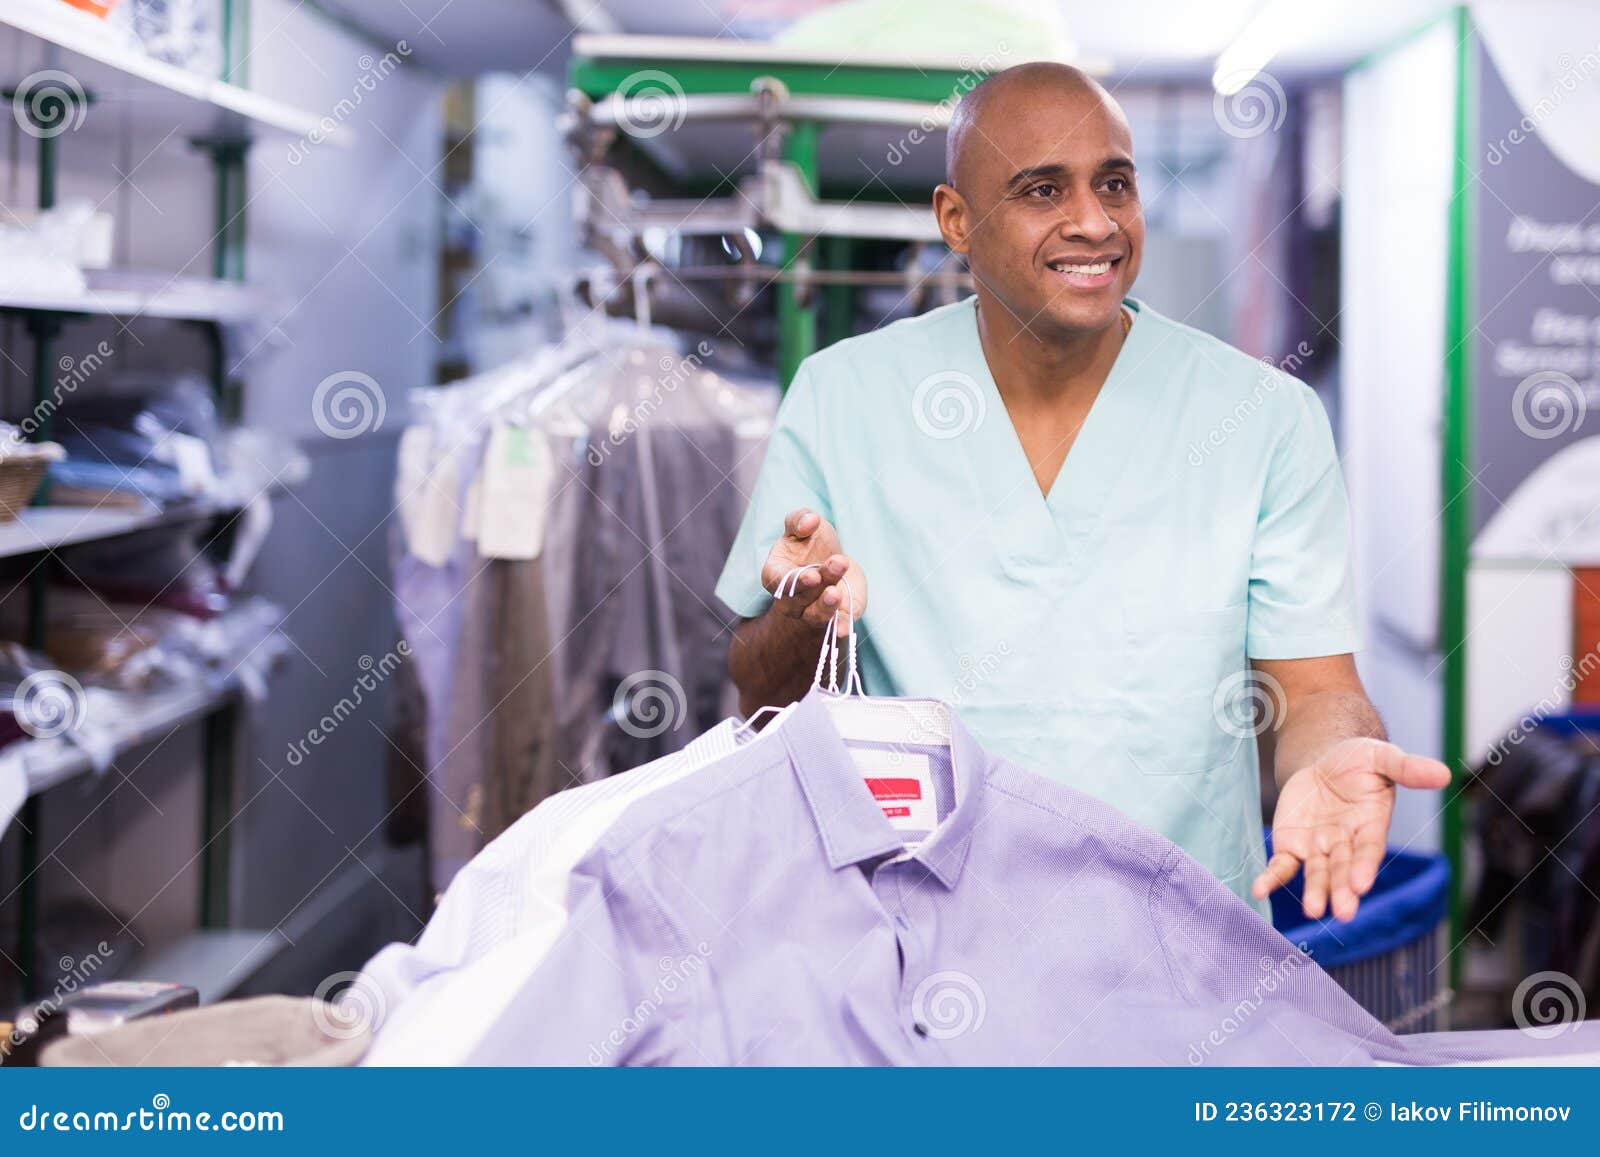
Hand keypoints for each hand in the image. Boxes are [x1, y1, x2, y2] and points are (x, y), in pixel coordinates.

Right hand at [760, 509, 867, 636]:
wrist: (834, 561)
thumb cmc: (812, 543)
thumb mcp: (804, 525)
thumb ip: (800, 519)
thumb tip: (809, 522)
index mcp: (777, 574)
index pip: (778, 582)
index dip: (793, 581)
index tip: (812, 575)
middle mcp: (792, 598)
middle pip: (800, 597)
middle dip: (817, 584)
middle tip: (837, 564)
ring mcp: (813, 610)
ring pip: (815, 615)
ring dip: (825, 607)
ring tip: (836, 594)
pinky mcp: (837, 616)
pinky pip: (835, 626)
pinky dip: (839, 628)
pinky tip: (845, 629)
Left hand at [1253, 738, 1450, 921]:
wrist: (1322, 761)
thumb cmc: (1357, 762)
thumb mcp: (1380, 757)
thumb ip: (1406, 768)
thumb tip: (1446, 774)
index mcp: (1371, 826)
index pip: (1369, 850)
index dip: (1365, 866)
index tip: (1362, 884)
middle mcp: (1346, 844)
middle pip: (1344, 870)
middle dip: (1343, 890)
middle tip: (1342, 912)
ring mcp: (1318, 849)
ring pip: (1317, 874)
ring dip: (1314, 893)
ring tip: (1313, 911)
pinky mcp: (1292, 846)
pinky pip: (1281, 865)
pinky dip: (1271, 878)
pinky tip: (1259, 889)